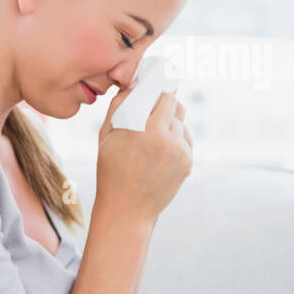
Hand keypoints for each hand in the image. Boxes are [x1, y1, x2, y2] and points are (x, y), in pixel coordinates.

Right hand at [93, 81, 192, 225]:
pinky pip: (185, 140)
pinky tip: (159, 153)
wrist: (127, 209)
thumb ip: (119, 106)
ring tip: (152, 139)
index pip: (161, 95)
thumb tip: (132, 84)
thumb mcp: (105, 137)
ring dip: (170, 124)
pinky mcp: (188, 162)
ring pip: (181, 123)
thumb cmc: (110, 171)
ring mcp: (179, 151)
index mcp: (143, 129)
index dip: (157, 92)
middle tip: (154, 110)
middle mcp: (164, 137)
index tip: (153, 90)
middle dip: (165, 105)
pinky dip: (175, 141)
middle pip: (176, 105)